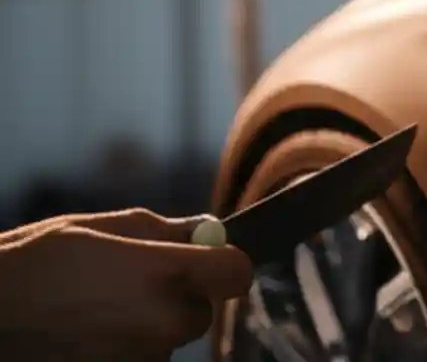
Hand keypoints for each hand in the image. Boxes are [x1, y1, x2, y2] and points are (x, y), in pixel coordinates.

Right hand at [0, 208, 252, 360]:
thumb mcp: (104, 228)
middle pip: (203, 311)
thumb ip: (166, 230)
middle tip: (136, 281)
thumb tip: (208, 231)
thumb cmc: (39, 261)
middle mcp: (162, 321)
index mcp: (164, 274)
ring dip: (151, 322)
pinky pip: (143, 355)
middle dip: (181, 295)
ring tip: (99, 305)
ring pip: (170, 336)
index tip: (208, 258)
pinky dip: (126, 343)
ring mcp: (143, 357)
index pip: (238, 273)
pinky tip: (90, 329)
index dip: (225, 263)